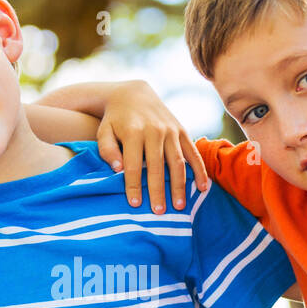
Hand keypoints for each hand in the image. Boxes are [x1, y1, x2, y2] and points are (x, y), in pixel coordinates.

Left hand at [96, 81, 206, 212]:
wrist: (133, 94)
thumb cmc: (115, 120)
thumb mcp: (103, 131)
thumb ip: (107, 150)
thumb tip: (118, 169)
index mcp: (133, 132)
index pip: (133, 164)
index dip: (133, 185)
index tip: (135, 204)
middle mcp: (154, 131)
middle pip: (157, 166)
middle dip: (158, 191)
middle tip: (159, 213)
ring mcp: (170, 130)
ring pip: (177, 162)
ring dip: (179, 186)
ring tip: (180, 207)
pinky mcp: (182, 131)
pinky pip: (192, 153)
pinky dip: (199, 170)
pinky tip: (202, 188)